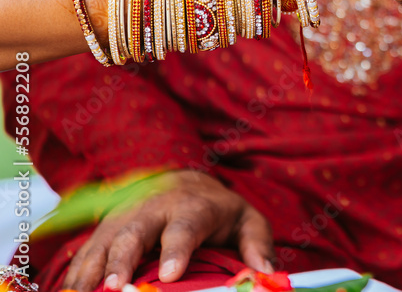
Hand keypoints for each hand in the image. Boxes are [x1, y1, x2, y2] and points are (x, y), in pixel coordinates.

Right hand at [62, 170, 273, 291]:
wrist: (181, 180)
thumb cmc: (216, 209)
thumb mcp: (245, 219)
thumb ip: (257, 242)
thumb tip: (266, 269)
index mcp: (193, 207)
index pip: (185, 226)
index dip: (176, 249)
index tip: (169, 274)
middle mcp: (154, 209)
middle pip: (134, 232)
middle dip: (123, 260)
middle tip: (115, 285)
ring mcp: (125, 218)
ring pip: (103, 242)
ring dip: (90, 270)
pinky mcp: (104, 230)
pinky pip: (84, 252)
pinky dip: (75, 274)